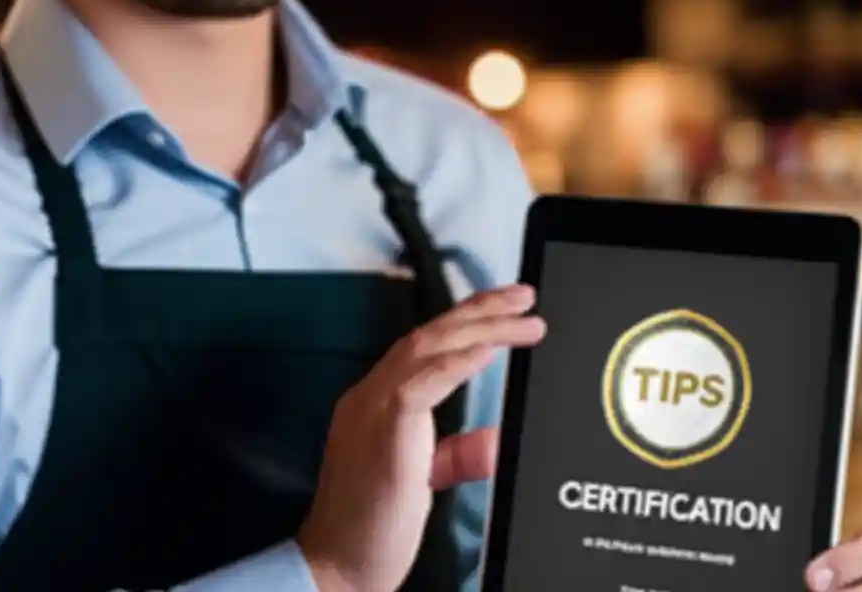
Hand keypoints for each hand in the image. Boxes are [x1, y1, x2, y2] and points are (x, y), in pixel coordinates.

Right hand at [297, 284, 546, 591]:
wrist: (337, 567)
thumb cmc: (372, 527)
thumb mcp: (424, 478)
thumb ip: (456, 454)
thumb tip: (495, 440)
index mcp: (376, 403)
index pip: (423, 346)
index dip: (464, 321)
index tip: (505, 308)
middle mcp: (369, 398)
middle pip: (428, 335)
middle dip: (480, 309)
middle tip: (524, 297)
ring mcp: (372, 410)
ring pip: (427, 348)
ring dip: (480, 328)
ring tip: (522, 321)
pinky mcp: (384, 432)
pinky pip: (420, 384)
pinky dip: (456, 363)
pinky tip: (487, 350)